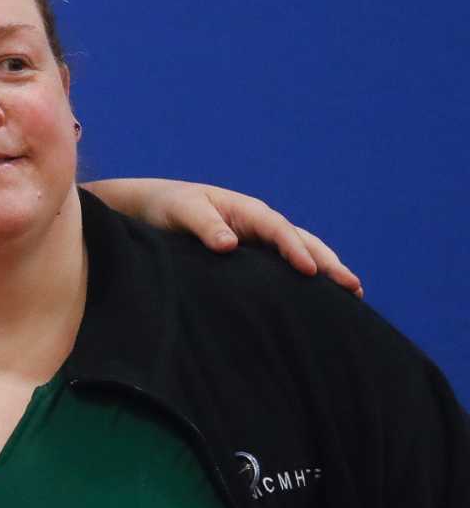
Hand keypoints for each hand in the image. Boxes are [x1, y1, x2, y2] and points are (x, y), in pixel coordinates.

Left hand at [85, 178, 361, 295]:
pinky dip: (304, 281)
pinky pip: (283, 268)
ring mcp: (260, 241)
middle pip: (302, 242)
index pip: (279, 230)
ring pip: (300, 254)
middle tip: (353, 287)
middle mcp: (261, 225)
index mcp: (248, 211)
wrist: (154, 208)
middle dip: (328, 263)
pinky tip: (320, 301)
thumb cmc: (168, 207)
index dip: (296, 250)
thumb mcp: (182, 212)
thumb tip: (229, 244)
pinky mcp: (252, 258)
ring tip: (353, 294)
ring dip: (325, 271)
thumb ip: (204, 226)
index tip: (311, 271)